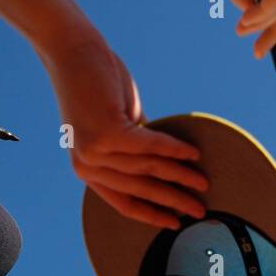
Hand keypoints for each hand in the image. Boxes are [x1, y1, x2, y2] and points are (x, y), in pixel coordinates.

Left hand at [45, 38, 207, 228]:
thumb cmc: (97, 83)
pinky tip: (193, 154)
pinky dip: (174, 150)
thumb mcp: (118, 123)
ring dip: (180, 176)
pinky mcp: (106, 134)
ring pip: (148, 169)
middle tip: (200, 211)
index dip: (152, 214)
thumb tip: (169, 160)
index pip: (123, 202)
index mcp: (88, 169)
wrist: (72, 51)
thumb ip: (137, 145)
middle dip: (174, 202)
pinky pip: (150, 146)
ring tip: (203, 181)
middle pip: (140, 190)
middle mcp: (87, 166)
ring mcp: (94, 152)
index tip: (174, 224)